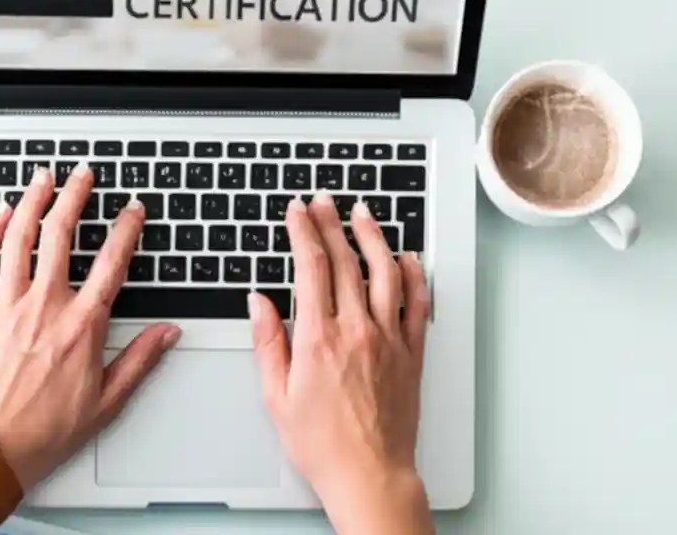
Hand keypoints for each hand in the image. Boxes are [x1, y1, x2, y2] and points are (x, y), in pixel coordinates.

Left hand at [0, 165, 179, 491]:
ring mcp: (7, 305)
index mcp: (82, 326)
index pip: (112, 262)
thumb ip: (140, 360)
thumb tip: (167, 333)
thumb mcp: (107, 401)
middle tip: (84, 175)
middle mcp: (45, 307)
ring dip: (34, 200)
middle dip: (76, 196)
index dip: (126, 229)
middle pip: (63, 234)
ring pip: (21, 237)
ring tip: (44, 178)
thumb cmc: (44, 429)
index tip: (132, 210)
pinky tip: (2, 212)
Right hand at [249, 194, 431, 531]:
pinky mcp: (411, 355)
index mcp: (318, 339)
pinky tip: (407, 258)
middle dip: (331, 224)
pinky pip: (417, 305)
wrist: (370, 475)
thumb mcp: (276, 397)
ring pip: (384, 273)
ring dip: (372, 238)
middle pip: (345, 262)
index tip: (298, 212)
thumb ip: (267, 343)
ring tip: (363, 214)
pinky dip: (414, 276)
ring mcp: (388, 340)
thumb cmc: (322, 445)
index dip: (303, 232)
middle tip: (323, 202)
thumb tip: (259, 303)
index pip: (311, 268)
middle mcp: (356, 332)